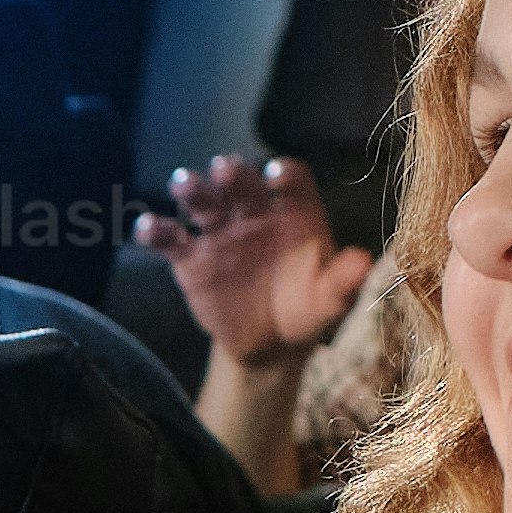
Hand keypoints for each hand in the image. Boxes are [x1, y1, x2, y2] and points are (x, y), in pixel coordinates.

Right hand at [127, 152, 376, 382]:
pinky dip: (156, 231)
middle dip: (233, 175)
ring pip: (204, 203)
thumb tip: (364, 261)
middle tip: (224, 169)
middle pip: (242, 185)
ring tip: (183, 184)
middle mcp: (255, 213)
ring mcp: (220, 233)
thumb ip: (342, 280)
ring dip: (193, 190)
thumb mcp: (329, 300)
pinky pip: (170, 241)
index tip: (277, 176)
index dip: (285, 176)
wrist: (269, 343)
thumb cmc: (306, 310)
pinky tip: (147, 228)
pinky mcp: (190, 259)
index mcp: (294, 214)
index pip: (292, 183)